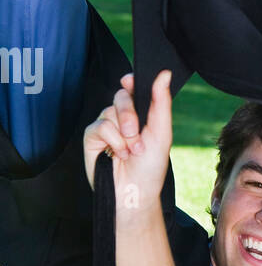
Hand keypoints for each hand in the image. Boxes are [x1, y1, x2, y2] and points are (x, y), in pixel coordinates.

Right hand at [83, 70, 172, 218]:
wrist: (134, 191)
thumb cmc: (150, 166)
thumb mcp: (162, 132)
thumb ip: (161, 102)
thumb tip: (165, 74)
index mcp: (141, 112)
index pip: (134, 88)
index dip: (131, 81)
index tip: (130, 81)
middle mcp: (122, 116)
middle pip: (121, 96)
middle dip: (130, 115)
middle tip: (137, 135)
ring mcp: (106, 125)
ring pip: (110, 112)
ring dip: (125, 135)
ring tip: (131, 152)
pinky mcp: (92, 136)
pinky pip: (99, 126)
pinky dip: (113, 141)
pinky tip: (117, 155)